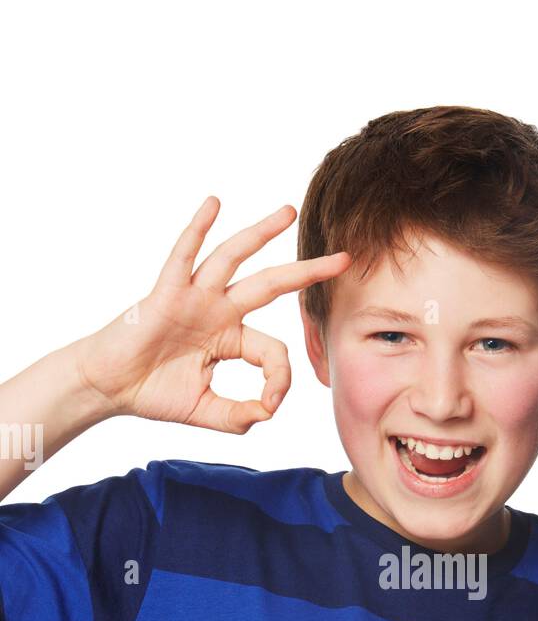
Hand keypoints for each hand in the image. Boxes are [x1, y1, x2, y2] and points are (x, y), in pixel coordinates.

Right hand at [75, 197, 350, 432]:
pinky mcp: (167, 293)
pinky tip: (213, 203)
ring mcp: (195, 298)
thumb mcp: (205, 412)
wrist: (110, 387)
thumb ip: (238, 417)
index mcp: (231, 337)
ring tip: (288, 212)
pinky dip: (197, 229)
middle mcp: (218, 311)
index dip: (280, 379)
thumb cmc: (154, 393)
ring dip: (261, 234)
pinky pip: (184, 256)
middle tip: (344, 258)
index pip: (274, 350)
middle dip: (308, 272)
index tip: (270, 405)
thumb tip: (266, 414)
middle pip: (271, 285)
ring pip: (234, 260)